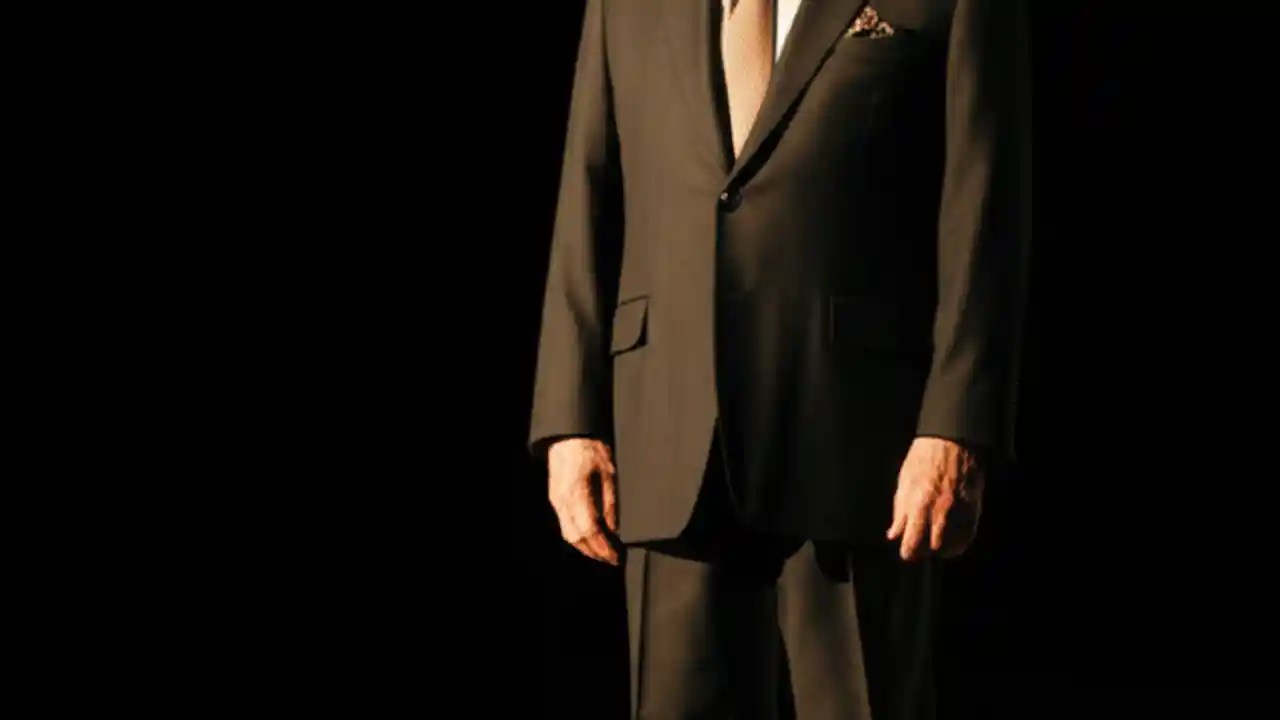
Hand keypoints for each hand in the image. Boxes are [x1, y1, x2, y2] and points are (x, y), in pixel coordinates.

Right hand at [547, 437, 619, 564]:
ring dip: (585, 547)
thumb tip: (614, 529)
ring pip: (568, 534)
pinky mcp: (554, 498)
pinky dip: (578, 536)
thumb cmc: (591, 448)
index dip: (603, 548)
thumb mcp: (609, 473)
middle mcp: (563, 501)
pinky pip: (565, 524)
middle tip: (612, 559)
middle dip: (595, 552)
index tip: (616, 557)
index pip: (590, 531)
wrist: (569, 434)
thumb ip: (611, 503)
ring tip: (603, 552)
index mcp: (578, 494)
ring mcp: (556, 501)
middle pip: (577, 538)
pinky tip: (590, 537)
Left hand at [886, 437, 984, 560]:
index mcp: (919, 505)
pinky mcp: (973, 508)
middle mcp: (940, 512)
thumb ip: (899, 512)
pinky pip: (968, 536)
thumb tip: (893, 534)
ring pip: (952, 546)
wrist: (951, 442)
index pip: (913, 542)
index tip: (907, 552)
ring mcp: (959, 511)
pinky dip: (959, 543)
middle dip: (924, 551)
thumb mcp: (904, 483)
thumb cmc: (923, 460)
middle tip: (920, 545)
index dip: (908, 552)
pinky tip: (951, 539)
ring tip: (935, 543)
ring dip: (942, 549)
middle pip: (933, 548)